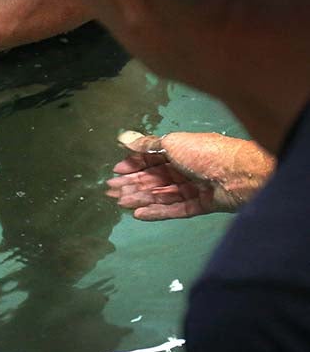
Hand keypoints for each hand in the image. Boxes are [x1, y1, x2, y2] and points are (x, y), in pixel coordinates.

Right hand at [106, 131, 274, 220]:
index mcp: (180, 151)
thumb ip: (147, 144)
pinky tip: (139, 214)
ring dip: (141, 198)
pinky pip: (176, 209)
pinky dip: (157, 212)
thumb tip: (123, 137)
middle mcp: (186, 168)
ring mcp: (194, 188)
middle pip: (154, 177)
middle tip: (111, 190)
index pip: (151, 158)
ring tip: (121, 203)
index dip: (133, 164)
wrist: (238, 174)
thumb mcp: (172, 143)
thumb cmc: (203, 154)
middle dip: (133, 183)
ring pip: (162, 194)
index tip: (117, 171)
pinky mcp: (201, 205)